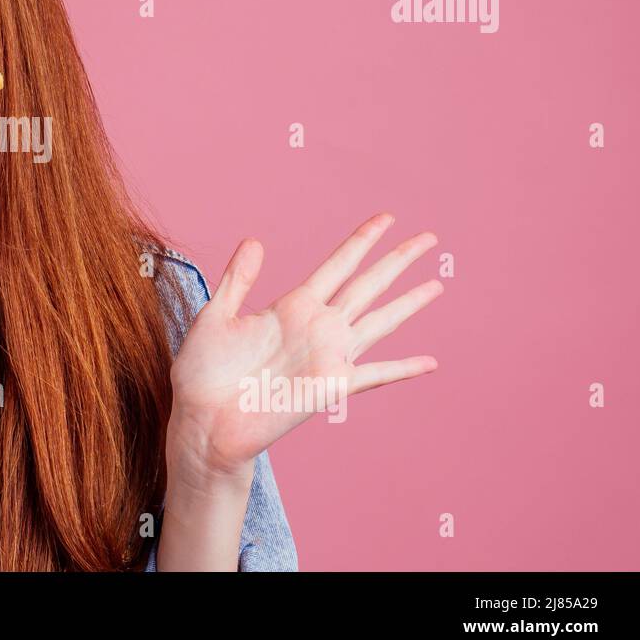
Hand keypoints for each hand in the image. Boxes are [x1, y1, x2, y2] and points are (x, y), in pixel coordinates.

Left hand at [167, 212, 441, 483]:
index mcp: (292, 307)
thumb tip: (255, 241)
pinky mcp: (329, 388)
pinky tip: (429, 362)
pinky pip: (374, 375)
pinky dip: (402, 368)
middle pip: (368, 285)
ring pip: (380, 321)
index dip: (363, 241)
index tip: (388, 218)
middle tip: (428, 237)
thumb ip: (238, 280)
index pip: (338, 264)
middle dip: (398, 261)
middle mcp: (317, 327)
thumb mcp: (215, 316)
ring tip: (437, 284)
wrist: (201, 421)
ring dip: (408, 303)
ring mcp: (327, 357)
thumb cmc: (202, 373)